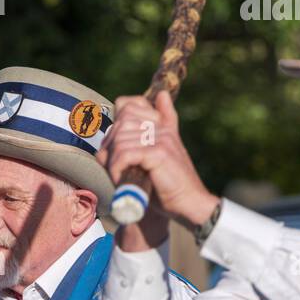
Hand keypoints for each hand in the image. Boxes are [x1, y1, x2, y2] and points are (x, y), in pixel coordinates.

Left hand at [98, 94, 218, 244]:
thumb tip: (163, 95)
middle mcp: (161, 127)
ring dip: (112, 162)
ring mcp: (161, 138)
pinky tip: (122, 180)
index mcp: (160, 124)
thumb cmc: (169, 185)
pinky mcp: (159, 153)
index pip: (127, 105)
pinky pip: (126, 154)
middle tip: (114, 167)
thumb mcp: (159, 155)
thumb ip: (154, 137)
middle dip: (110, 147)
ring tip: (119, 177)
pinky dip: (117, 169)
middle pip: (119, 124)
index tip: (115, 147)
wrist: (189, 203)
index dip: (114, 123)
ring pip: (120, 140)